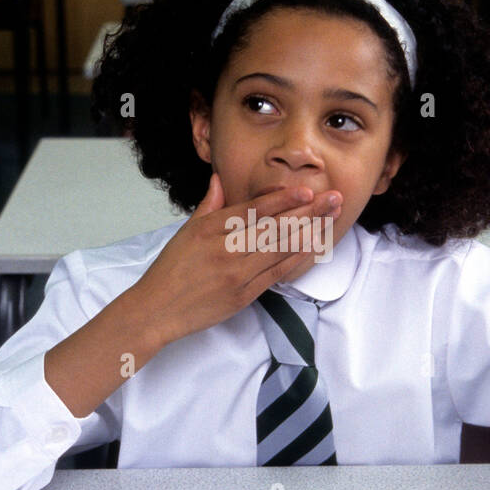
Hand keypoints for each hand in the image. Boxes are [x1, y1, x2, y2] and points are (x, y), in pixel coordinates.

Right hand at [135, 172, 341, 348]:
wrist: (157, 310)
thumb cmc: (171, 270)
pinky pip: (277, 273)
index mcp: (210, 229)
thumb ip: (209, 205)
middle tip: (332, 198)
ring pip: (281, 248)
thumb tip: (219, 179)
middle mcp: (226, 249)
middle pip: (275, 226)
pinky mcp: (244, 295)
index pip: (254, 209)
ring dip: (310, 231)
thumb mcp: (186, 231)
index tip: (305, 189)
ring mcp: (237, 274)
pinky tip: (313, 247)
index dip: (283, 198)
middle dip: (308, 211)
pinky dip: (297, 258)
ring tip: (330, 218)